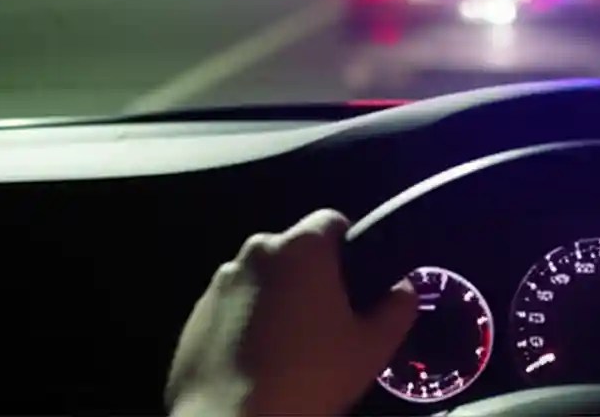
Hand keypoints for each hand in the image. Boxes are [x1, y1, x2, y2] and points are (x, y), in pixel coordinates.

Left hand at [166, 209, 417, 416]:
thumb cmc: (309, 378)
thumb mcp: (370, 349)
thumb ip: (397, 309)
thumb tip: (404, 289)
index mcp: (301, 248)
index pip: (333, 220)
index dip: (350, 246)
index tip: (357, 283)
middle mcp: (256, 251)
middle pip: (295, 251)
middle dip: (312, 276)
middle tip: (329, 321)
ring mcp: (219, 282)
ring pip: (262, 279)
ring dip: (277, 298)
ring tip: (290, 346)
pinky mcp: (195, 314)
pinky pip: (233, 306)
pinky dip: (246, 322)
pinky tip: (258, 361)